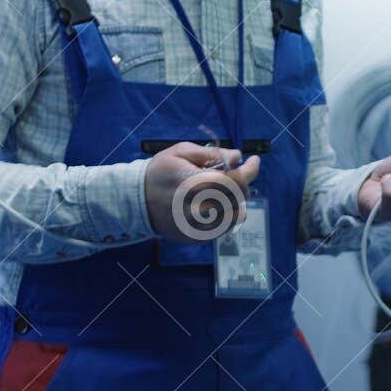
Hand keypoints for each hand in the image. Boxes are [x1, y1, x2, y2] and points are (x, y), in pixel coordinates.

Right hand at [144, 142, 259, 242]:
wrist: (136, 202)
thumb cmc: (159, 172)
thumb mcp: (180, 152)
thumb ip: (211, 153)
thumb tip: (237, 157)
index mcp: (195, 184)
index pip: (234, 180)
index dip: (250, 170)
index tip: (254, 161)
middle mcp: (199, 208)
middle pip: (238, 197)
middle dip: (243, 183)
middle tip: (235, 174)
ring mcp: (199, 227)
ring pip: (236, 215)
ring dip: (237, 200)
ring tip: (225, 190)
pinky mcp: (198, 238)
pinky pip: (226, 228)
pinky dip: (229, 215)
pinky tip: (219, 205)